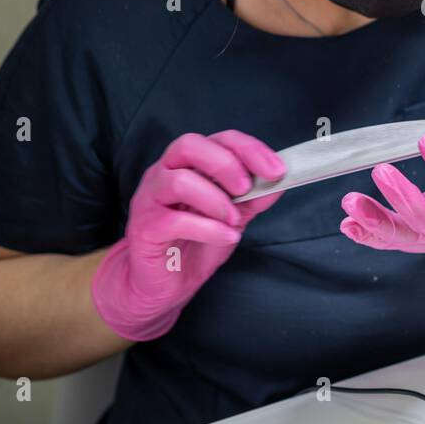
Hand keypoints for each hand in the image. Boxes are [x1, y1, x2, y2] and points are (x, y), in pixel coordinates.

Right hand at [91, 130, 284, 340]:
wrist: (167, 284)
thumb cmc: (196, 242)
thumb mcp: (234, 215)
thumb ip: (254, 197)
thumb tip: (279, 181)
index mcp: (189, 163)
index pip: (219, 139)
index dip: (250, 149)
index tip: (277, 170)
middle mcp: (164, 173)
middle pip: (189, 146)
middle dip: (225, 164)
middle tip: (246, 189)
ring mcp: (150, 198)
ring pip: (178, 181)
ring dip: (215, 200)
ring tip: (233, 220)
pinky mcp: (144, 227)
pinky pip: (175, 220)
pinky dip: (208, 228)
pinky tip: (225, 237)